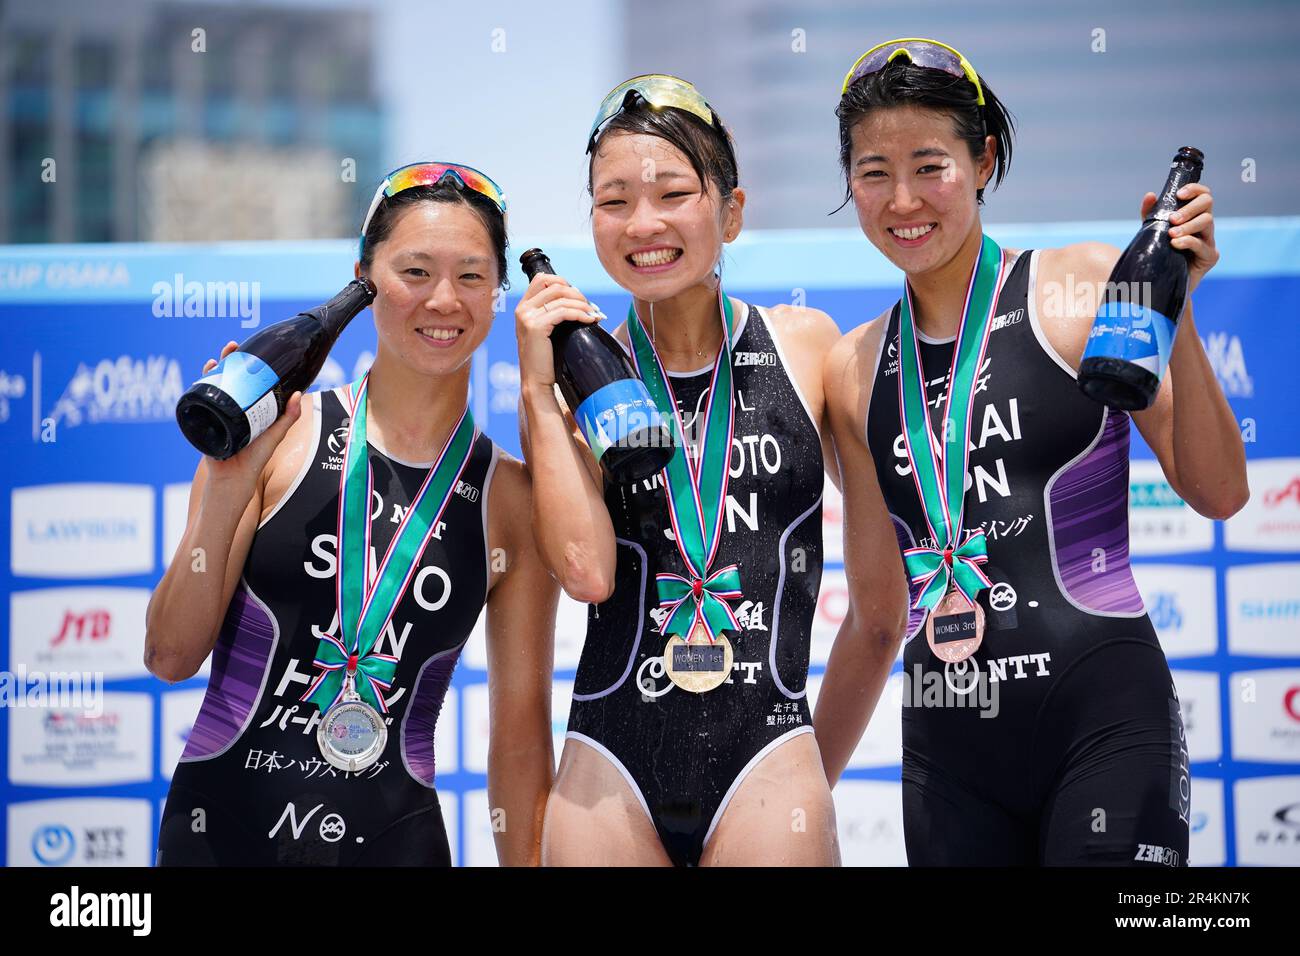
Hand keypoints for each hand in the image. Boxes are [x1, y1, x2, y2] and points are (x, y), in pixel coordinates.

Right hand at [200, 341, 302, 486]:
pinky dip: (199, 387)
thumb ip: (288, 418)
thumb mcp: (275, 435)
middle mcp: (231, 408)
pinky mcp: (204, 422)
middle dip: (228, 361)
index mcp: (247, 408)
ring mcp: (216, 413)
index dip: (246, 365)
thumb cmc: (254, 460)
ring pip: (212, 386)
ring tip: (217, 359)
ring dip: (212, 370)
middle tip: (233, 347)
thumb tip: (300, 394)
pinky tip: (203, 377)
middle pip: (227, 378)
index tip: (252, 350)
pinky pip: (200, 401)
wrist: (234, 480)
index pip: (245, 380)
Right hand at [514, 272, 604, 389]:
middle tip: (591, 307)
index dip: (564, 282)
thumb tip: (576, 298)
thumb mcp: (545, 330)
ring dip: (583, 304)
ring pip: (562, 298)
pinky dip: (580, 313)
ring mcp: (527, 317)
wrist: (536, 381)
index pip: (542, 279)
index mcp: (523, 307)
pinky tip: (590, 320)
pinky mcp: (536, 327)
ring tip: (595, 314)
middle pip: (554, 285)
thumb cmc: (545, 359)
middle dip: (577, 293)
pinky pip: (564, 312)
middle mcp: (522, 309)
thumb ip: (552, 313)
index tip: (579, 297)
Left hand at [1141, 182, 1217, 292]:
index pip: (1203, 195)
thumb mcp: (1152, 231)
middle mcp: (1204, 226)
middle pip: (1207, 204)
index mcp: (1194, 216)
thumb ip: (1150, 214)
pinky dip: (1188, 241)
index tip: (1179, 195)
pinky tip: (1175, 244)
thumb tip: (1150, 195)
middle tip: (1173, 219)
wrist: (1160, 283)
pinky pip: (1202, 245)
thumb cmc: (1159, 254)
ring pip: (1207, 222)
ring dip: (1188, 225)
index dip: (1194, 190)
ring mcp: (1209, 241)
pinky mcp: (1210, 257)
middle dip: (1189, 208)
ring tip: (1171, 233)